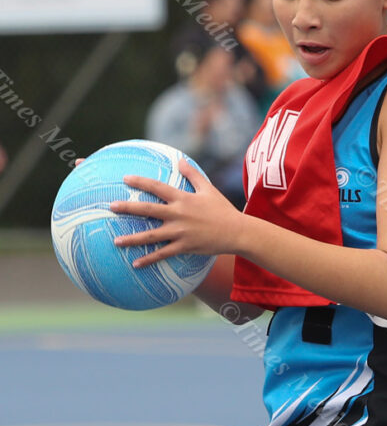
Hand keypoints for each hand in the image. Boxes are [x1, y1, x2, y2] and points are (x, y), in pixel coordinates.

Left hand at [108, 157, 242, 267]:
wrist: (237, 232)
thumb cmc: (223, 210)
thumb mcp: (209, 189)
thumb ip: (192, 175)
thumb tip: (180, 161)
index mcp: (183, 198)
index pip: (157, 187)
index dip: (141, 182)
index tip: (125, 179)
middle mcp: (178, 214)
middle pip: (148, 210)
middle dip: (128, 208)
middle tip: (111, 207)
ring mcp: (180, 232)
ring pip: (151, 235)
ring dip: (132, 239)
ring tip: (116, 241)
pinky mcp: (184, 247)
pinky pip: (163, 254)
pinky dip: (149, 260)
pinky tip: (135, 264)